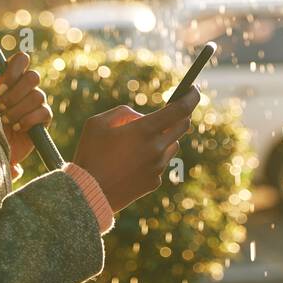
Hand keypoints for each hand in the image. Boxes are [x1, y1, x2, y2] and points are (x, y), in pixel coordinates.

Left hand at [0, 51, 51, 166]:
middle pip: (33, 77)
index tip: (0, 88)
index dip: (13, 71)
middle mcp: (26, 87)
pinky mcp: (43, 118)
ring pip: (38, 96)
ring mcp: (36, 102)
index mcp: (12, 77)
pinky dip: (28, 120)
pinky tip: (16, 128)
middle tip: (1, 106)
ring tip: (5, 120)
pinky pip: (44, 112)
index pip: (22, 59)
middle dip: (15, 94)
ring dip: (18, 110)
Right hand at [71, 86, 200, 212]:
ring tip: (144, 138)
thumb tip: (141, 117)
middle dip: (181, 114)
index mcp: (144, 130)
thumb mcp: (97, 123)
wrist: (88, 195)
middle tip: (174, 109)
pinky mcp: (154, 182)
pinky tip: (134, 160)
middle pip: (183, 126)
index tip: (194, 88)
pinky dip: (154, 156)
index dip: (191, 96)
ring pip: (173, 145)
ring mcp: (157, 167)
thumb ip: (123, 112)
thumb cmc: (90, 155)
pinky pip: (161, 163)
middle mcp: (156, 148)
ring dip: (165, 136)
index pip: (180, 109)